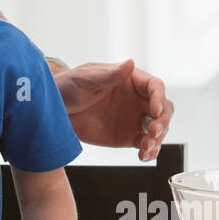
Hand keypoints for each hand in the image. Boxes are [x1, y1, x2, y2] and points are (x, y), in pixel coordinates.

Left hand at [54, 58, 173, 160]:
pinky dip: (149, 151)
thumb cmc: (67, 87)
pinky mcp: (128, 136)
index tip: (155, 112)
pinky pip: (146, 144)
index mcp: (130, 80)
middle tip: (152, 131)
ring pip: (159, 128)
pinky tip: (143, 156)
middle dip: (163, 120)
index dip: (160, 98)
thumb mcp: (85, 79)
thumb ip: (108, 75)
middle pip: (164, 108)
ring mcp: (134, 118)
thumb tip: (130, 63)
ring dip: (158, 139)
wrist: (54, 111)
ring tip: (146, 147)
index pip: (155, 86)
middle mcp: (137, 99)